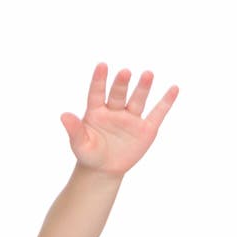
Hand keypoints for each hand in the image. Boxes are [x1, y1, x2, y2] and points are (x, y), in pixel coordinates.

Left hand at [61, 63, 178, 176]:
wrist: (103, 171)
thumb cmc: (89, 154)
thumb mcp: (79, 144)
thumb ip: (73, 129)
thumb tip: (63, 115)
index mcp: (96, 111)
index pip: (97, 93)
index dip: (99, 80)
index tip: (101, 65)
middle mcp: (115, 110)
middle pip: (119, 94)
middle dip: (122, 84)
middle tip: (125, 73)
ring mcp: (131, 118)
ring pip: (138, 99)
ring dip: (143, 87)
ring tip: (147, 74)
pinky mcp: (146, 128)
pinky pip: (158, 113)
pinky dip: (166, 102)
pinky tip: (174, 89)